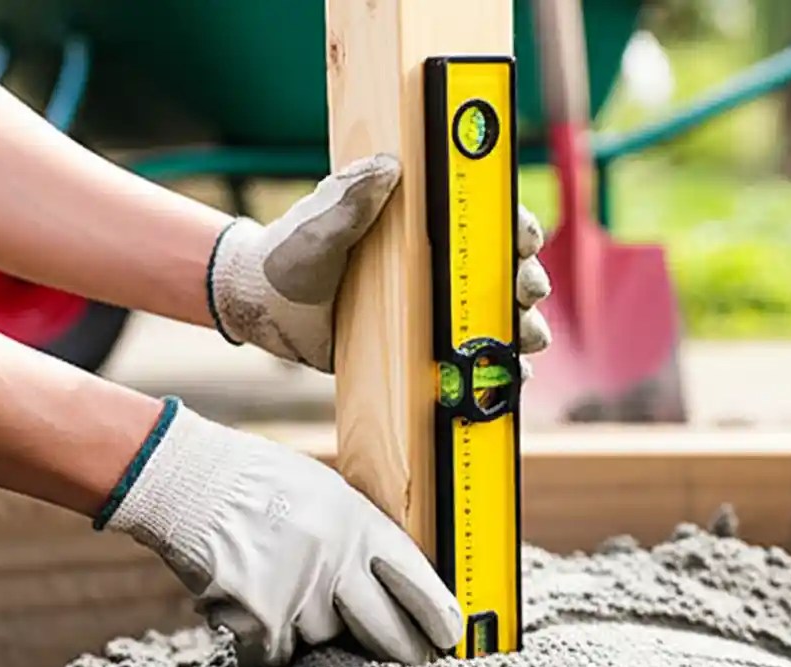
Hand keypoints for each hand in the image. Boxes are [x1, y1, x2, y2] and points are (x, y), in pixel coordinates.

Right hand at [103, 398, 462, 666]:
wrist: (187, 480)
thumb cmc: (253, 481)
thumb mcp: (323, 493)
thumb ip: (355, 534)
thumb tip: (384, 577)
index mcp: (357, 521)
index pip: (414, 578)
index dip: (436, 613)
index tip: (451, 636)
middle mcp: (336, 557)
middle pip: (384, 629)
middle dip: (400, 651)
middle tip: (409, 660)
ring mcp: (299, 590)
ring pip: (322, 640)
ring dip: (306, 629)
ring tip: (279, 587)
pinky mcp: (261, 618)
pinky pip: (276, 655)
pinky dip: (263, 645)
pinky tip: (250, 608)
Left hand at [207, 153, 551, 372]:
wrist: (263, 310)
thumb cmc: (291, 255)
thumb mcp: (318, 225)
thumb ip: (349, 199)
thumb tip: (386, 165)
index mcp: (423, 223)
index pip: (486, 218)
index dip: (516, 226)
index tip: (523, 238)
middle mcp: (440, 264)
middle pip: (506, 270)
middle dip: (528, 281)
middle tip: (525, 291)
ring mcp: (436, 308)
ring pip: (499, 318)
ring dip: (523, 328)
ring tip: (525, 340)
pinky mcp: (425, 350)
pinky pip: (472, 361)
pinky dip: (497, 372)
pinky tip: (512, 378)